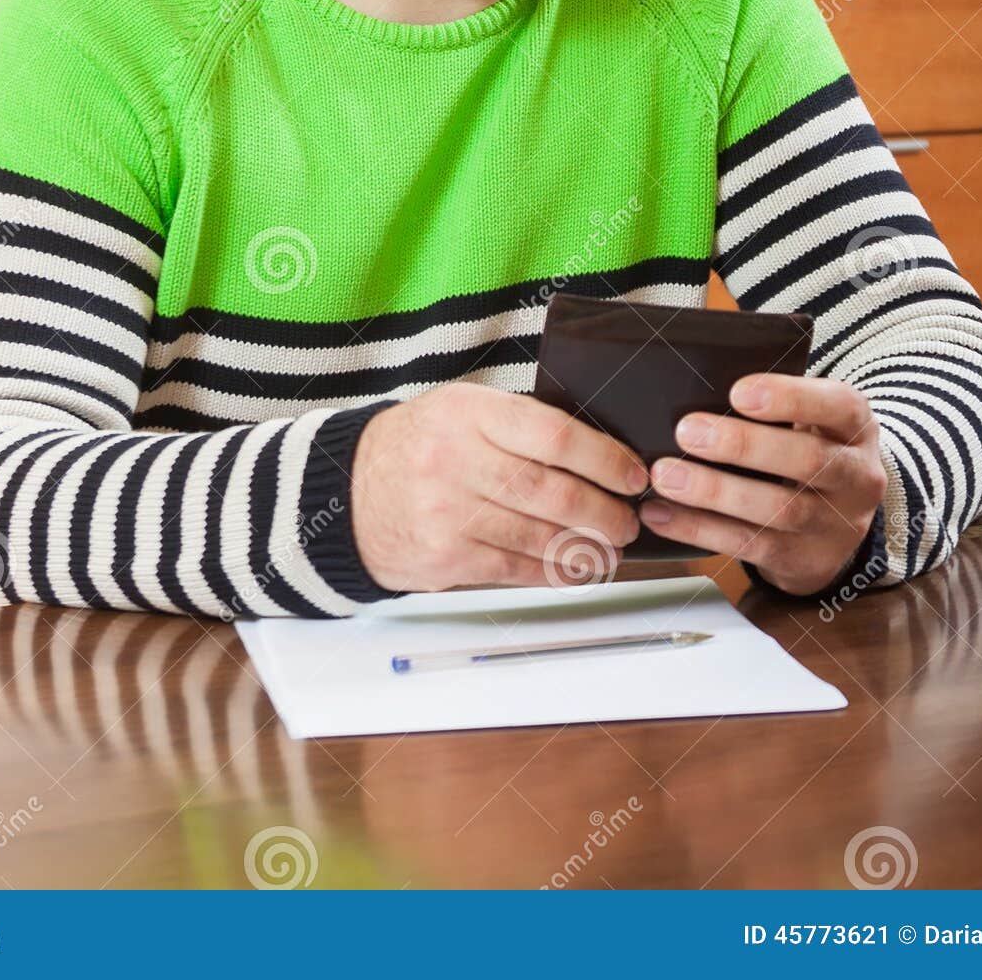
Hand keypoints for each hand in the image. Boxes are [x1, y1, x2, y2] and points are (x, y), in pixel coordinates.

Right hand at [350, 382, 649, 592]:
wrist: (348, 490)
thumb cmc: (418, 445)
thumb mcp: (460, 410)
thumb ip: (518, 423)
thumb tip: (599, 451)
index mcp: (469, 412)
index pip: (554, 435)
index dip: (605, 459)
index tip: (633, 473)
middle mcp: (457, 460)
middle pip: (553, 492)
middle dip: (605, 511)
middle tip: (629, 519)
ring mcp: (448, 512)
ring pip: (539, 536)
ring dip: (588, 547)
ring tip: (610, 545)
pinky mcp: (446, 556)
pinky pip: (516, 568)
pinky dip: (554, 570)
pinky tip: (575, 567)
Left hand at [639, 374, 887, 595]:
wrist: (836, 526)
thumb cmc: (807, 450)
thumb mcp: (812, 421)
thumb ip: (775, 406)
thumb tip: (700, 387)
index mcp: (856, 428)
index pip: (839, 406)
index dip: (790, 398)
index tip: (737, 393)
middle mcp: (857, 476)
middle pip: (809, 461)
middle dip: (743, 445)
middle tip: (687, 431)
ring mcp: (835, 525)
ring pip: (778, 510)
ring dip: (714, 492)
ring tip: (665, 475)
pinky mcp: (805, 560)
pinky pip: (749, 546)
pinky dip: (699, 529)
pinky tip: (661, 514)